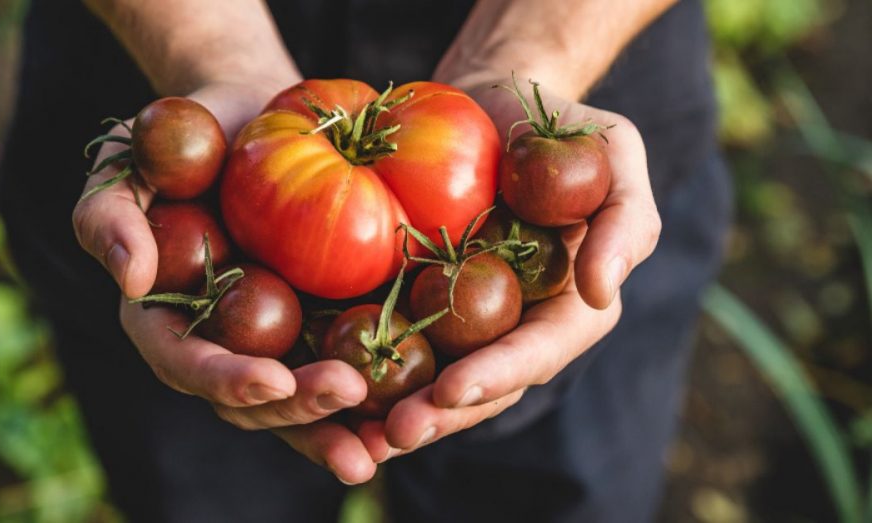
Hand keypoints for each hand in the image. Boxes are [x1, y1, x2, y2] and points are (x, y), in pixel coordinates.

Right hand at [72, 81, 378, 484]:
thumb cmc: (181, 135)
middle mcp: (221, 343)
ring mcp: (275, 338)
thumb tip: (129, 280)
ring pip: (302, 401)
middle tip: (348, 394)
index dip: (226, 379)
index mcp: (166, 320)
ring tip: (388, 438)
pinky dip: (377, 394)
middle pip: (252, 399)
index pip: (186, 364)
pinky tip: (416, 404)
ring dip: (341, 425)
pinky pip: (347, 362)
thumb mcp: (125, 161)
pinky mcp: (322, 320)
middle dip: (298, 410)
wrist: (252, 116)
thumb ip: (107, 216)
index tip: (274, 380)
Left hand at [357, 77, 660, 460]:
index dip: (500, 373)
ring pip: (432, 380)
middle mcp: (514, 326)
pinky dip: (363, 371)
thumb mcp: (614, 152)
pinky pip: (392, 341)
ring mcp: (462, 320)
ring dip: (399, 412)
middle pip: (481, 385)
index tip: (456, 389)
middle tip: (395, 434)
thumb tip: (603, 292)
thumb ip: (625, 220)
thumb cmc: (562, 126)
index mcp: (567, 306)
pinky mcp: (416, 300)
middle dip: (440, 415)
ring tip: (357, 440)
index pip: (539, 350)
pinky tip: (328, 390)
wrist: (490, 103)